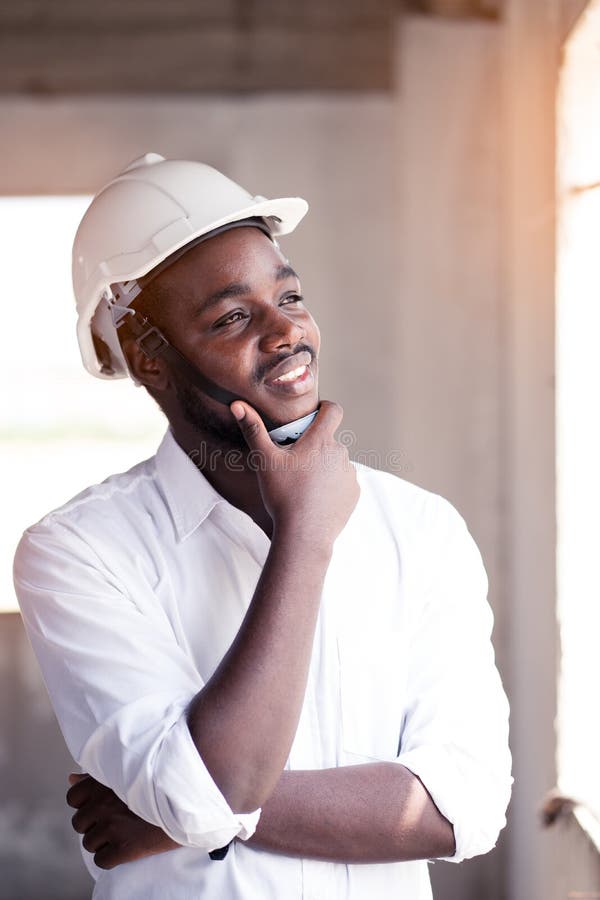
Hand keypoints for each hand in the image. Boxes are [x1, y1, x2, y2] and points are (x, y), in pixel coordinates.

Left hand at [66, 773, 178, 868]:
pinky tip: (125, 847)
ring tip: (123, 833)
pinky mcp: (124, 847)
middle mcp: (103, 803)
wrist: (188, 798)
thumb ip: (96, 776)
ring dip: (102, 842)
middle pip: (79, 823)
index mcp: (103, 783)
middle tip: (115, 821)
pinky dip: (111, 858)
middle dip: (94, 824)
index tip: (101, 806)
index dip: (86, 804)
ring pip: (89, 843)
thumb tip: (71, 779)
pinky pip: (102, 861)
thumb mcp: (126, 771)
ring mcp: (113, 826)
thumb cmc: (159, 782)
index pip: (73, 798)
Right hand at [231, 399, 359, 546]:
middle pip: (330, 439)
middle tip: (295, 460)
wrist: (304, 535)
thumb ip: (253, 430)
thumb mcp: (265, 460)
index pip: (333, 410)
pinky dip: (332, 484)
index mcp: (321, 441)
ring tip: (304, 483)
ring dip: (324, 465)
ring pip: (336, 461)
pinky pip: (343, 481)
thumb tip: (237, 405)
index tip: (312, 418)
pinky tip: (316, 497)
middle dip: (315, 445)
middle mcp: (340, 454)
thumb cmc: (284, 496)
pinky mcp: (354, 493)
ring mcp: (349, 474)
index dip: (324, 409)